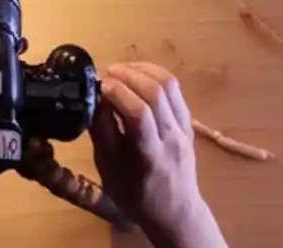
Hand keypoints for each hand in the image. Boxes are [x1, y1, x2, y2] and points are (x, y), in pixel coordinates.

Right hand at [91, 62, 226, 247]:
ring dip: (143, 70)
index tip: (99, 85)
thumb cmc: (136, 196)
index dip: (118, 92)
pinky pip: (176, 91)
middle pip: (156, 93)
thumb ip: (102, 134)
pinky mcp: (189, 123)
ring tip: (121, 70)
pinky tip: (139, 75)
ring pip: (169, 86)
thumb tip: (94, 100)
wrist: (175, 212)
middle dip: (129, 75)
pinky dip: (156, 76)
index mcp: (150, 155)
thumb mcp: (109, 170)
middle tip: (107, 73)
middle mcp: (171, 138)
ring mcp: (184, 129)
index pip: (139, 113)